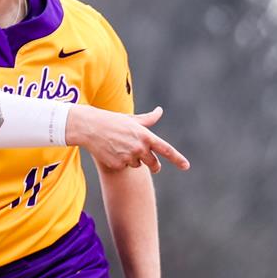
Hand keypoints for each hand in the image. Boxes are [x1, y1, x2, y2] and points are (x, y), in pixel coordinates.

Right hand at [67, 105, 189, 173]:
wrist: (90, 127)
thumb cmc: (112, 121)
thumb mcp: (132, 119)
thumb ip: (148, 119)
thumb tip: (160, 111)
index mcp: (145, 136)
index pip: (166, 149)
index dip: (177, 158)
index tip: (186, 166)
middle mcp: (139, 148)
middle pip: (154, 164)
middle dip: (155, 166)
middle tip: (155, 167)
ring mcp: (128, 157)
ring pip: (137, 165)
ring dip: (133, 160)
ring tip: (121, 147)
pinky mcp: (118, 165)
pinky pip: (124, 167)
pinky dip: (120, 162)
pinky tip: (112, 152)